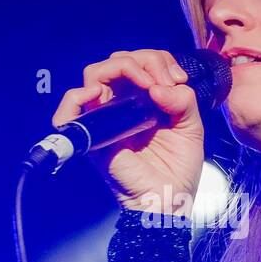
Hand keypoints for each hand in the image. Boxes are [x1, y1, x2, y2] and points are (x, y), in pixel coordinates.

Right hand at [51, 49, 204, 213]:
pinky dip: (77, 96)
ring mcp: (105, 119)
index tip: (177, 79)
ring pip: (95, 74)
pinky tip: (101, 94)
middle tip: (165, 80)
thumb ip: (183, 101)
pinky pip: (69, 111)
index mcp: (144, 100)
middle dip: (146, 59)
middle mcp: (122, 105)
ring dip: (122, 67)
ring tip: (145, 83)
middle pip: (117, 60)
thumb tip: (157, 86)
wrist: (169, 201)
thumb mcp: (191, 127)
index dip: (159, 60)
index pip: (140, 61)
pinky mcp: (93, 137)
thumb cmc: (178, 170)